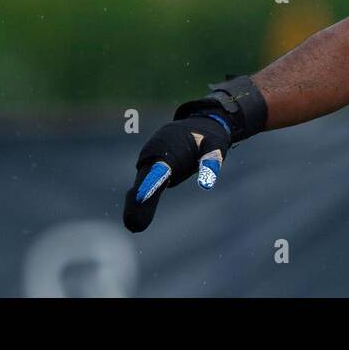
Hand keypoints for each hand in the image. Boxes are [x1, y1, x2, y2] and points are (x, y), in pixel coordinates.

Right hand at [123, 113, 231, 232]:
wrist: (198, 123)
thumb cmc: (209, 136)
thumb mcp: (215, 146)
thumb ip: (211, 162)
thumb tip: (207, 185)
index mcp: (168, 147)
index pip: (158, 169)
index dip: (149, 184)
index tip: (140, 197)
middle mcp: (154, 154)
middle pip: (145, 180)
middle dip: (138, 201)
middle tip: (133, 225)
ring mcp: (151, 160)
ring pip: (142, 184)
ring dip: (135, 204)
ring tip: (132, 225)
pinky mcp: (153, 167)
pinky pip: (146, 184)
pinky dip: (139, 200)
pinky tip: (133, 220)